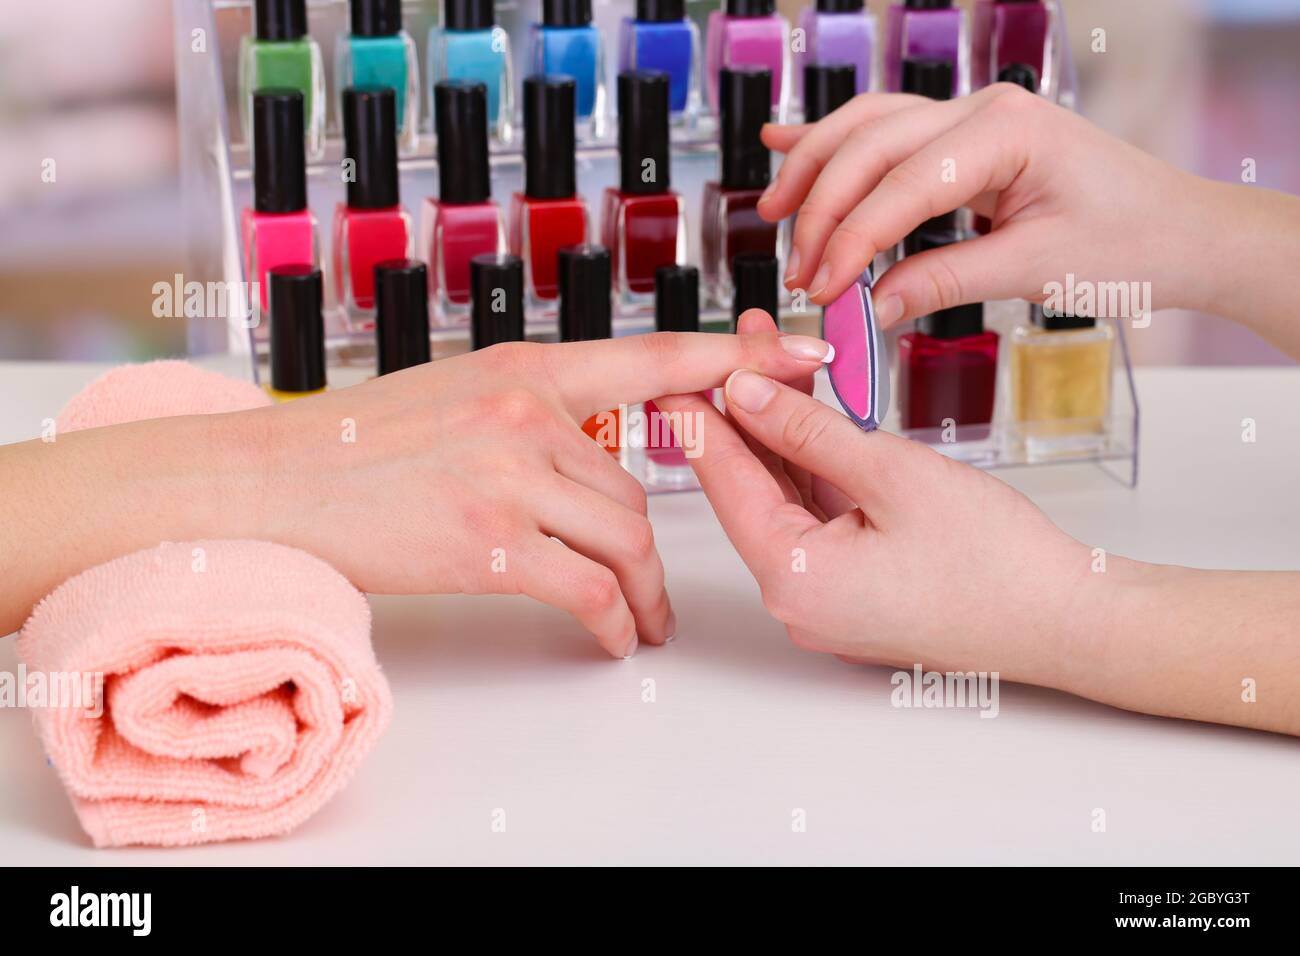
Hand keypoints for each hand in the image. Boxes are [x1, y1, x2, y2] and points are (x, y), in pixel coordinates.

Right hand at [239, 332, 833, 658]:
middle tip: (664, 590)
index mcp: (529, 367)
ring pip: (625, 537)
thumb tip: (596, 442)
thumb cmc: (361, 441)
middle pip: (641, 487)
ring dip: (643, 591)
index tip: (811, 360)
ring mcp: (509, 477)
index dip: (743, 361)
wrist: (278, 482)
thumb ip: (537, 407)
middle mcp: (529, 414)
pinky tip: (615, 637)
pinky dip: (614, 620)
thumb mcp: (458, 391)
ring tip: (642, 622)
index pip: (659, 357)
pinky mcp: (490, 544)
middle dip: (657, 550)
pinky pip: (589, 587)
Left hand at [654, 312, 1091, 684]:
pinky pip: (823, 518)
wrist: (1072, 624)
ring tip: (777, 361)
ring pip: (790, 498)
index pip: (726, 484)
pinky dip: (818, 467)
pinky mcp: (859, 588)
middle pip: (755, 488)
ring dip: (785, 432)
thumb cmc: (998, 564)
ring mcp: (829, 596)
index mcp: (795, 579)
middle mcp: (799, 597)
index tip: (672, 372)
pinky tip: (815, 414)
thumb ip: (809, 432)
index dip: (700, 417)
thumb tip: (745, 393)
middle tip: (738, 345)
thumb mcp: (893, 476)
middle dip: (747, 411)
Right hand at [759, 85, 1223, 326]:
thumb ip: (943, 282)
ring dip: (815, 167)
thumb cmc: (1128, 245)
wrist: (1183, 231)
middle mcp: (982, 109)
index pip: (899, 187)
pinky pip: (888, 130)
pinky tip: (786, 143)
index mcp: (1006, 131)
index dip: (849, 241)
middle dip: (821, 209)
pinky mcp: (967, 137)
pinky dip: (836, 142)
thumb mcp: (1034, 270)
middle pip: (869, 146)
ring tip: (771, 212)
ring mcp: (973, 115)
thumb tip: (868, 306)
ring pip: (868, 127)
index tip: (818, 288)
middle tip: (796, 271)